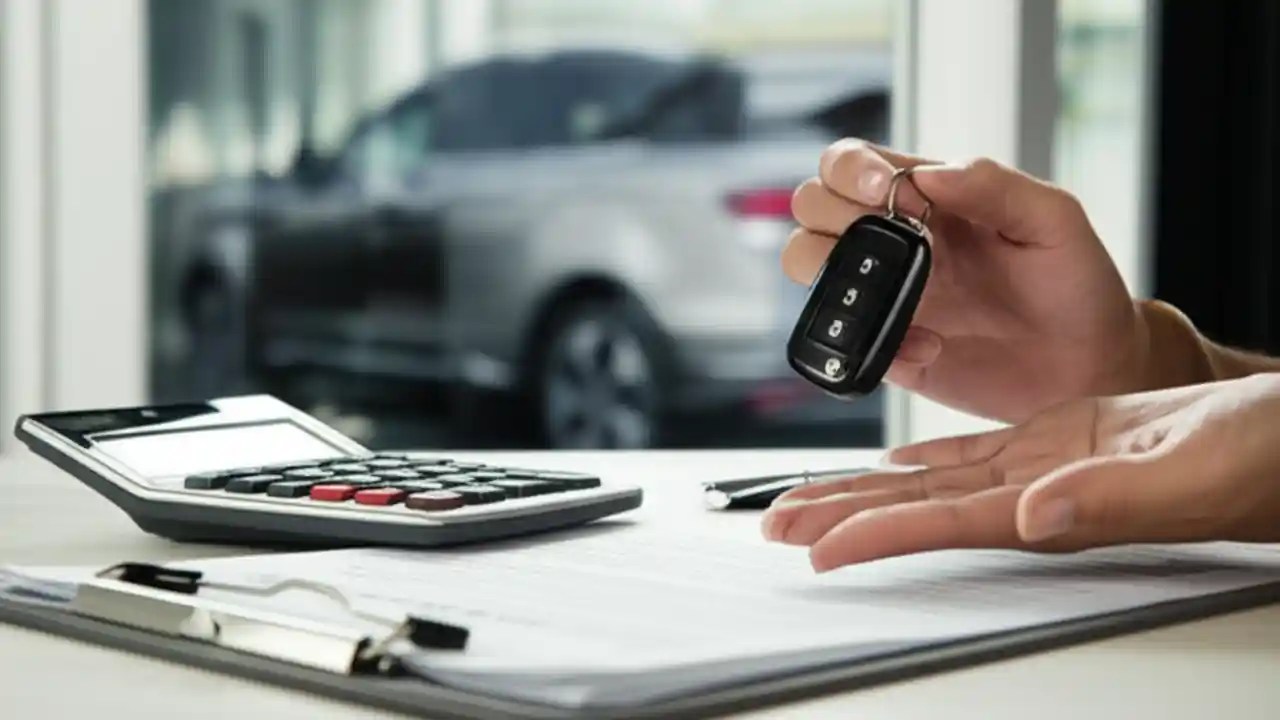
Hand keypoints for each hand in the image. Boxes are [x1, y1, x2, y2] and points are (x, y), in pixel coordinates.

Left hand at [760, 373, 1279, 571]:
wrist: (1276, 441)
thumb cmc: (1252, 461)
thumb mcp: (1185, 471)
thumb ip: (1108, 498)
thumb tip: (1033, 515)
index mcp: (1054, 510)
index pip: (944, 526)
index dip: (876, 536)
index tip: (818, 549)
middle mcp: (1032, 498)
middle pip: (915, 511)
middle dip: (841, 519)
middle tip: (772, 526)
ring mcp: (1039, 471)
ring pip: (930, 483)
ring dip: (864, 491)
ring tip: (804, 500)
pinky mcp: (1054, 441)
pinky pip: (969, 454)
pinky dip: (922, 457)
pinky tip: (888, 463)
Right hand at [786, 140, 1148, 421]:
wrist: (1088, 366)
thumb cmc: (1074, 283)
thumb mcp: (1053, 220)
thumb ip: (995, 185)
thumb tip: (929, 174)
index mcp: (926, 197)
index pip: (851, 162)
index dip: (850, 169)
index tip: (885, 191)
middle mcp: (893, 240)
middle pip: (811, 207)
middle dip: (830, 216)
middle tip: (887, 240)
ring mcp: (884, 294)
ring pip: (806, 265)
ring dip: (833, 276)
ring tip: (898, 295)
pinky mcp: (886, 346)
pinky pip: (841, 339)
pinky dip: (871, 342)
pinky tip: (929, 347)